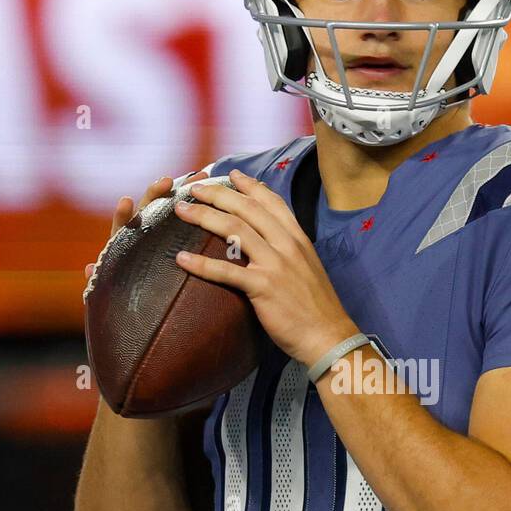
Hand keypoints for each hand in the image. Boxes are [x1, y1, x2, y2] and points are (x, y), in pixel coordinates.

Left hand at [84, 170, 207, 280]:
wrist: (145, 296)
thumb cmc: (125, 289)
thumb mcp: (112, 288)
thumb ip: (100, 279)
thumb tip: (89, 269)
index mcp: (123, 242)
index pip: (121, 226)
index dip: (123, 213)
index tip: (126, 200)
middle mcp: (141, 231)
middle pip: (147, 208)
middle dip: (155, 193)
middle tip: (166, 181)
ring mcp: (159, 229)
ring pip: (167, 206)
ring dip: (180, 189)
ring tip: (198, 175)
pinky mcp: (174, 231)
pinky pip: (184, 213)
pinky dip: (195, 199)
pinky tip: (210, 184)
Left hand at [172, 169, 358, 366]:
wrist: (328, 336)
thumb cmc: (317, 308)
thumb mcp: (309, 268)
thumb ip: (291, 250)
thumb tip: (273, 242)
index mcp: (298, 238)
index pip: (272, 202)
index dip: (250, 186)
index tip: (232, 174)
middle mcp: (286, 245)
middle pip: (247, 208)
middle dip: (217, 193)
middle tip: (195, 188)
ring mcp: (275, 264)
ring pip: (234, 229)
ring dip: (203, 216)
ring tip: (182, 211)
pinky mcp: (263, 287)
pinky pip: (226, 271)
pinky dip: (201, 264)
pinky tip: (181, 259)